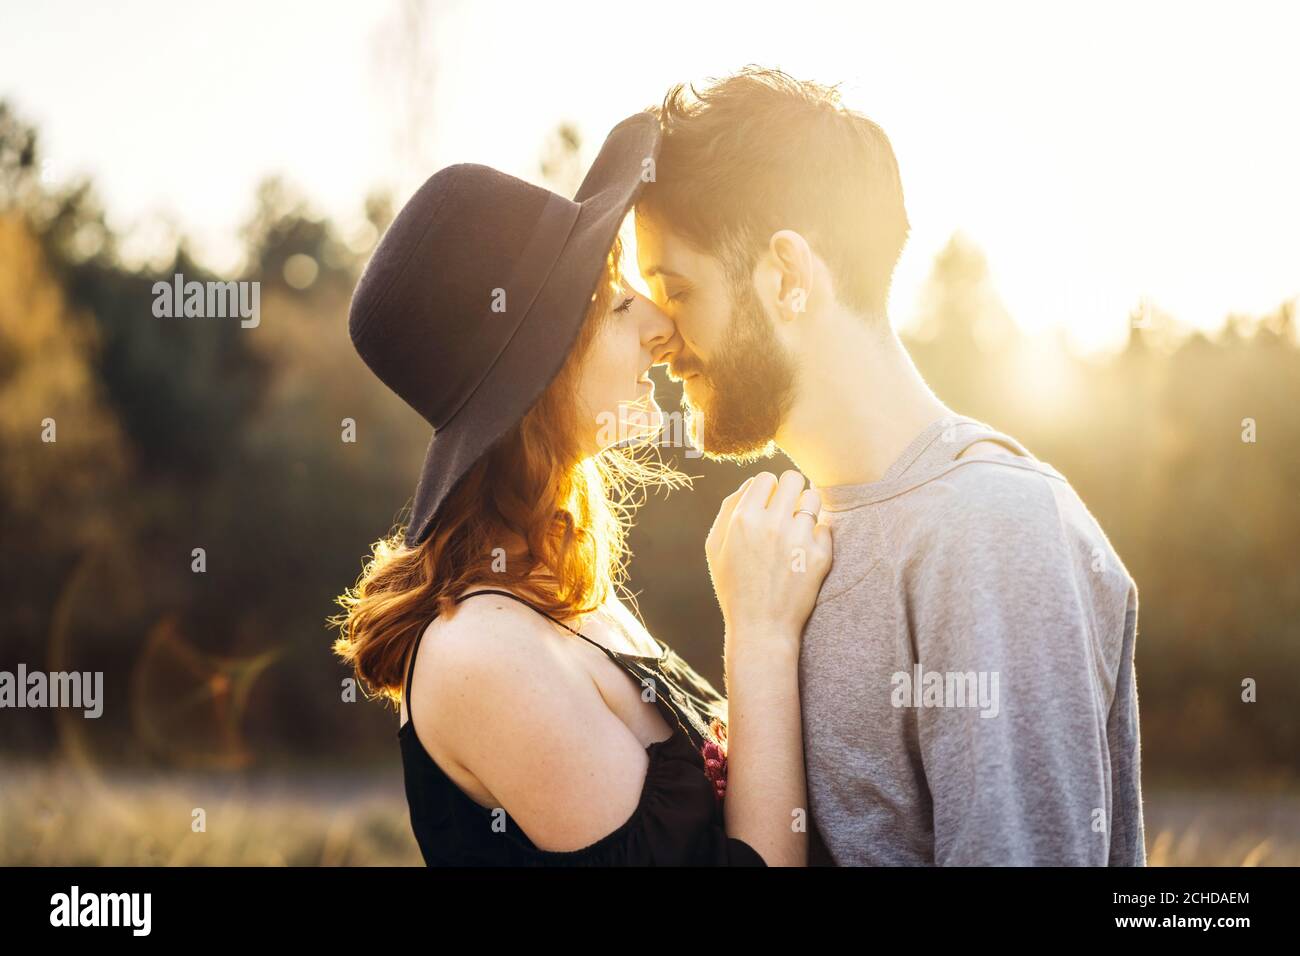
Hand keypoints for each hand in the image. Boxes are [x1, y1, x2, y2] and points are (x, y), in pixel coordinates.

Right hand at [705, 470, 831, 655]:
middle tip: (788, 509)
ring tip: (798, 527)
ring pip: (813, 498)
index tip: (768, 505)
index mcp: (743, 519)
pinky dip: (816, 536)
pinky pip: (825, 527)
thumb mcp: (716, 548)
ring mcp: (798, 539)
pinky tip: (804, 552)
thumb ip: (728, 509)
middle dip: (791, 491)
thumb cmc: (735, 587)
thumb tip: (751, 483)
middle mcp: (771, 524)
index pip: (765, 478)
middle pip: (793, 478)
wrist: (761, 628)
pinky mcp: (819, 556)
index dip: (767, 489)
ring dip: (807, 508)